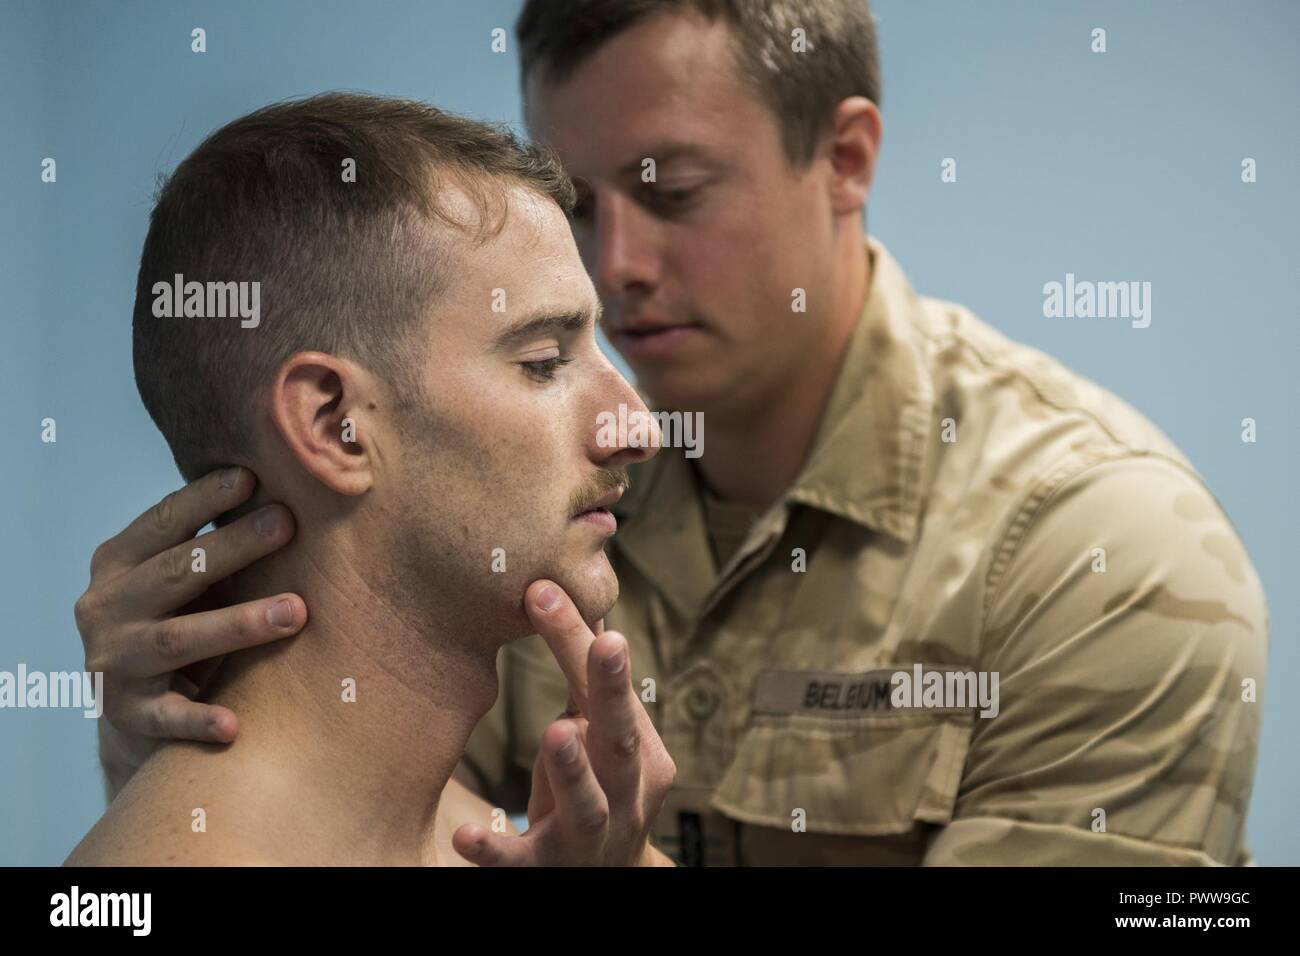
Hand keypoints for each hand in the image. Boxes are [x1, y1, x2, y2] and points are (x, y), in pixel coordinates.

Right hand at [76, 467, 305, 791]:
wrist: (135, 711)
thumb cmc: (180, 620)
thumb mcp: (185, 579)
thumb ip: (215, 541)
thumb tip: (289, 482)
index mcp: (119, 562)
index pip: (164, 522)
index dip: (205, 498)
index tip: (252, 476)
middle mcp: (106, 606)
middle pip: (175, 572)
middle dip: (233, 546)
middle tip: (287, 523)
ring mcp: (112, 661)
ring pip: (179, 639)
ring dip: (239, 623)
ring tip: (296, 611)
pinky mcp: (126, 714)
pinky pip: (166, 717)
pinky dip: (199, 720)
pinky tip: (234, 725)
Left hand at [452, 580, 675, 865]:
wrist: (604, 883)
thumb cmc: (597, 793)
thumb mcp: (598, 737)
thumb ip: (588, 679)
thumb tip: (583, 597)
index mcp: (639, 753)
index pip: (613, 691)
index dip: (583, 643)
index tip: (545, 591)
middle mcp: (625, 794)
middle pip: (619, 740)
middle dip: (613, 691)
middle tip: (606, 643)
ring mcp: (589, 838)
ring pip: (588, 805)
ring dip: (573, 769)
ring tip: (557, 733)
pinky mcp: (547, 871)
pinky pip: (519, 861)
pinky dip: (496, 847)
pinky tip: (467, 833)